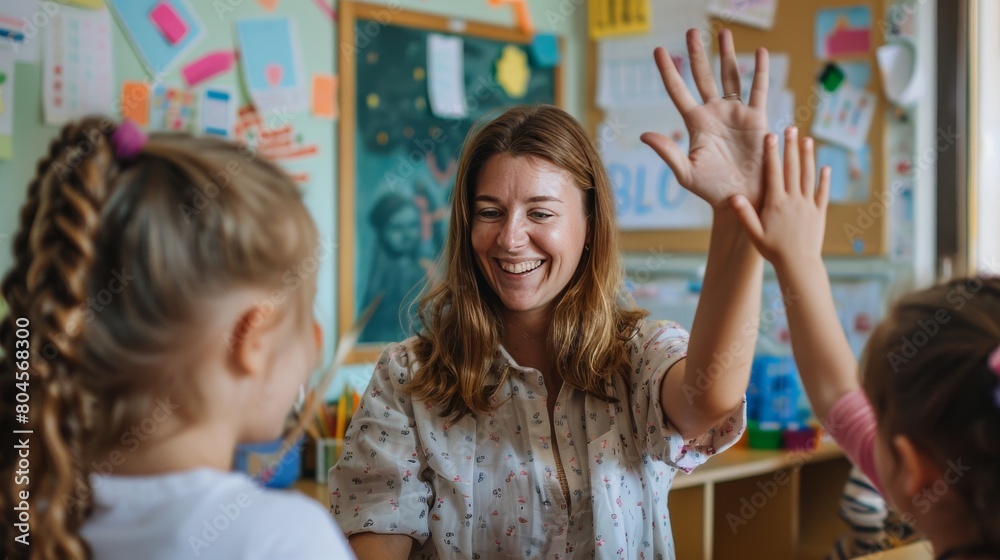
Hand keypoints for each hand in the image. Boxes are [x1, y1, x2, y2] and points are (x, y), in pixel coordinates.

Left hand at [640, 29, 769, 209]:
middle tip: (692, 31)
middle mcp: (714, 114)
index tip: (659, 50)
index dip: (669, 71)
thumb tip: (644, 135)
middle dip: (697, 54)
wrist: (743, 198)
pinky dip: (759, 71)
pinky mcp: (757, 119)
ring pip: (730, 76)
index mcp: (695, 124)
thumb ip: (667, 152)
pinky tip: (758, 52)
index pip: (678, 91)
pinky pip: (758, 90)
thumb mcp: (686, 172)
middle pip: (703, 76)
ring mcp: (735, 114)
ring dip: (726, 55)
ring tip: (723, 33)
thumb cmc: (713, 190)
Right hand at [730, 127, 830, 270]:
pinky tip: (825, 167)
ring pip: (808, 176)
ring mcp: (808, 205)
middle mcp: (793, 200)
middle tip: (791, 128)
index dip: (771, 153)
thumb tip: (733, 197)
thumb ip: (745, 215)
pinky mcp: (819, 213)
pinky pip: (822, 193)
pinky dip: (824, 179)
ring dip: (808, 157)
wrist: (799, 264)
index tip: (771, 136)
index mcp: (776, 203)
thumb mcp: (754, 234)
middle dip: (791, 147)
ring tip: (807, 139)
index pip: (773, 173)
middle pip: (792, 169)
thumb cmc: (773, 250)